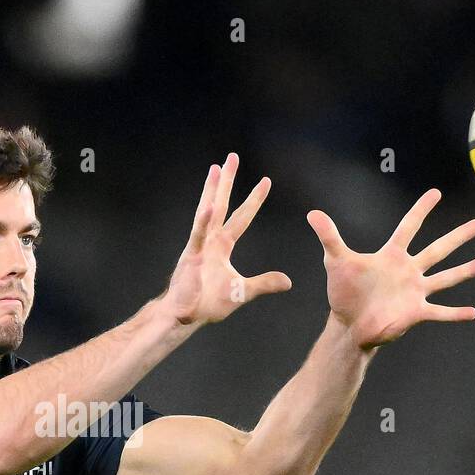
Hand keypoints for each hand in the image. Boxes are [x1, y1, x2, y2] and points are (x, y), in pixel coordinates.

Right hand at [159, 153, 292, 326]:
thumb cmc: (208, 303)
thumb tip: (288, 281)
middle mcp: (210, 240)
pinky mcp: (191, 256)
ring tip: (216, 168)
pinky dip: (203, 222)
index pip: (241, 217)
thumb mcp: (243, 292)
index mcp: (222, 247)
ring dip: (212, 190)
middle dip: (226, 181)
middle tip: (231, 157)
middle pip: (221, 205)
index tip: (266, 181)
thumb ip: (264, 283)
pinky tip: (208, 207)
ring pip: (207, 212)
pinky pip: (197, 236)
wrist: (186, 316)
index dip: (253, 200)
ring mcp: (199, 246)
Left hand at [307, 189, 474, 350]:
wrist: (349, 324)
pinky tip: (473, 313)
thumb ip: (329, 237)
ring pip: (445, 278)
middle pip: (437, 250)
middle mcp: (408, 271)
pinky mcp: (415, 312)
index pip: (408, 228)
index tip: (435, 192)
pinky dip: (455, 314)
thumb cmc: (345, 292)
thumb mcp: (336, 262)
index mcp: (391, 256)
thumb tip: (312, 213)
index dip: (420, 210)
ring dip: (464, 271)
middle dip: (457, 237)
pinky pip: (439, 312)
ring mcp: (414, 291)